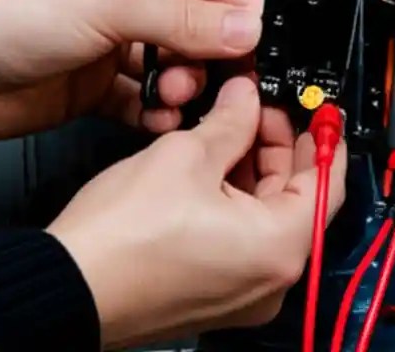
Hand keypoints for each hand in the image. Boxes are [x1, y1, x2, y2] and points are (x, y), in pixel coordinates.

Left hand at [0, 0, 262, 153]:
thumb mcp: (107, 4)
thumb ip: (184, 20)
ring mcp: (104, 42)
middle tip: (224, 78)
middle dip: (209, 52)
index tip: (267, 36)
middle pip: (190, 23)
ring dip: (182, 85)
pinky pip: (142, 98)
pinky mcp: (91, 87)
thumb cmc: (6, 8)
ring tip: (175, 96)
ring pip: (170, 65)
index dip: (234, 5)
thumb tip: (250, 24)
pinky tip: (159, 118)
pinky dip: (156, 110)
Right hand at [48, 77, 346, 348]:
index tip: (315, 108)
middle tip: (259, 108)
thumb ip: (230, 120)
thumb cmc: (119, 240)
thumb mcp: (185, 155)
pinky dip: (233, 202)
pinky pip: (241, 241)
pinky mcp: (213, 296)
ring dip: (252, 171)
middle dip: (279, 147)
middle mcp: (270, 280)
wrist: (65, 287)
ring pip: (266, 219)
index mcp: (279, 247)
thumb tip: (246, 98)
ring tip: (227, 129)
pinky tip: (208, 167)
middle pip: (297, 200)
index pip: (328, 182)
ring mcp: (242, 293)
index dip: (322, 136)